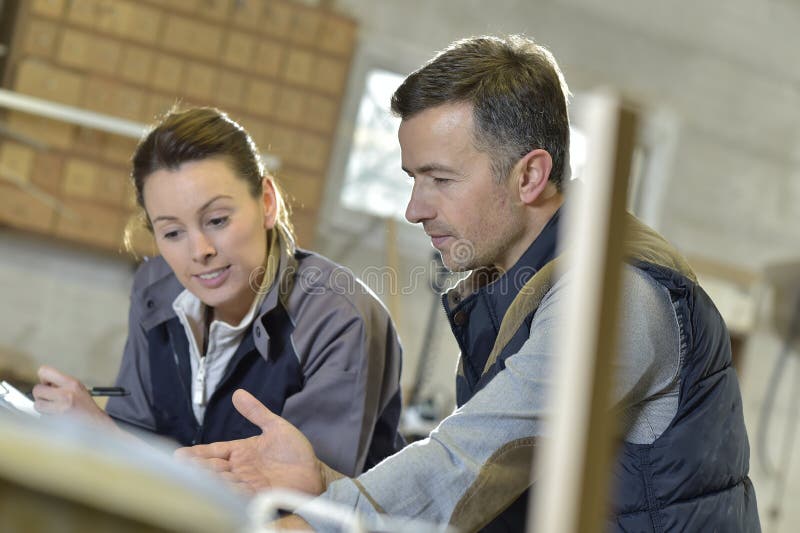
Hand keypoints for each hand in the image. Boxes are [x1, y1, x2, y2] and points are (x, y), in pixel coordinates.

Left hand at [33, 365, 114, 428]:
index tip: (46, 383)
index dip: (43, 378)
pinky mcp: (55, 421)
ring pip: (37, 405)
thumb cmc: (85, 406)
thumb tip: (43, 381)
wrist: (94, 423)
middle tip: (49, 397)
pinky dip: (46, 416)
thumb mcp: (78, 387)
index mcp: (72, 384)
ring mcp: (60, 409)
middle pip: (37, 390)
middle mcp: (65, 395)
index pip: (45, 371)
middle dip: (41, 394)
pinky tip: (56, 415)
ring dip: (42, 406)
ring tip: (52, 407)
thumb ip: (60, 382)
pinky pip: (41, 416)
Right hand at [176, 389, 337, 494]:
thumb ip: (256, 412)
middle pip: (213, 468)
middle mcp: (240, 469)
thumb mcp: (274, 426)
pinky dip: (228, 492)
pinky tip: (217, 490)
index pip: (214, 451)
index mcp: (241, 452)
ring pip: (222, 482)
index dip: (197, 454)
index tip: (178, 455)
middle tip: (178, 468)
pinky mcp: (258, 496)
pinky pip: (239, 495)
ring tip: (192, 479)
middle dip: (196, 468)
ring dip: (208, 481)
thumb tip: (238, 393)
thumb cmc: (295, 451)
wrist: (314, 471)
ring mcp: (247, 483)